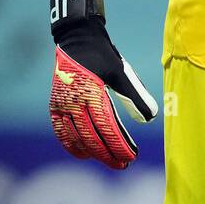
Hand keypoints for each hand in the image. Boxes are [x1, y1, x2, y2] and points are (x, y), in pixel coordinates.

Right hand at [49, 0, 157, 169]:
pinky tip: (85, 153)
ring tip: (109, 161)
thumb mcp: (122, 73)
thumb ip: (135, 95)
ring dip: (92, 152)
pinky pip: (61, 131)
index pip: (107, 128)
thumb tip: (149, 118)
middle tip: (124, 164)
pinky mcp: (55, 105)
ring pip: (76, 138)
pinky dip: (72, 144)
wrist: (77, 39)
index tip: (132, 157)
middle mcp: (72, 102)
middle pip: (91, 137)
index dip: (119, 145)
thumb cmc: (103, 55)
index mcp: (91, 93)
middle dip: (108, 154)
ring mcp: (61, 105)